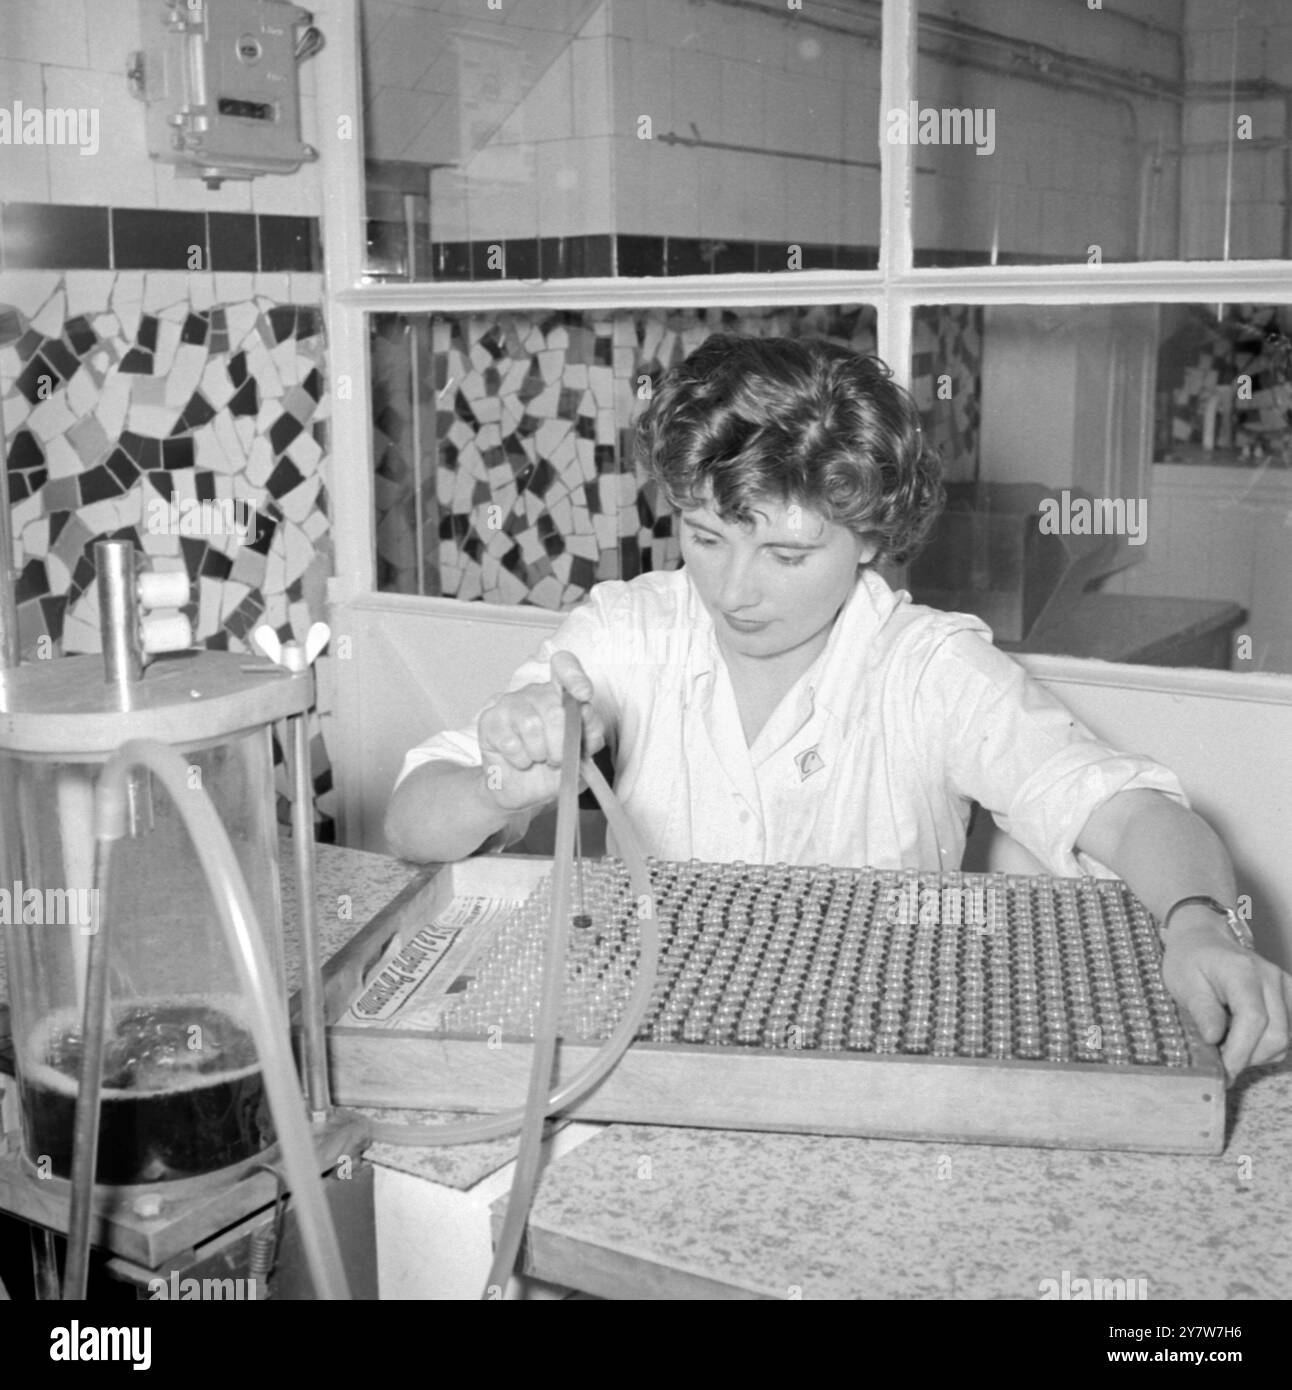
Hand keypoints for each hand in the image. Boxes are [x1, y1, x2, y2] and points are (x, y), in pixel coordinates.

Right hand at [477, 651, 606, 812]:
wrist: (525, 791)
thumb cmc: (554, 766)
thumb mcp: (582, 753)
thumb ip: (591, 734)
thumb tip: (588, 716)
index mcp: (560, 694)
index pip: (565, 665)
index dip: (575, 676)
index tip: (584, 694)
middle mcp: (535, 693)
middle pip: (555, 710)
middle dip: (561, 744)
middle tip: (557, 758)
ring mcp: (509, 703)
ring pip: (531, 725)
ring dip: (539, 753)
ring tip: (537, 758)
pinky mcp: (489, 720)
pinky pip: (510, 742)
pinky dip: (520, 760)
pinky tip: (520, 761)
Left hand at [1161, 912, 1291, 1079]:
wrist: (1203, 938)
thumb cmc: (1189, 959)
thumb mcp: (1183, 983)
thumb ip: (1202, 1010)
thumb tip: (1214, 1039)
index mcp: (1242, 972)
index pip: (1254, 1019)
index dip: (1241, 1051)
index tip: (1224, 1072)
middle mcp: (1271, 978)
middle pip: (1277, 1034)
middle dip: (1249, 1056)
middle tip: (1220, 1061)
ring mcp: (1284, 986)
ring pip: (1287, 1038)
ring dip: (1258, 1053)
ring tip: (1228, 1045)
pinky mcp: (1289, 995)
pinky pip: (1289, 1032)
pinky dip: (1267, 1045)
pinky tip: (1243, 1038)